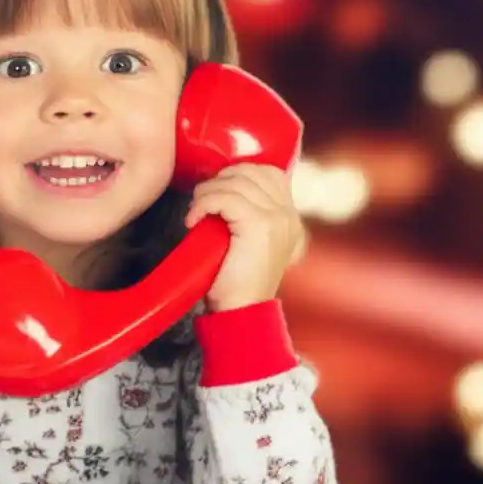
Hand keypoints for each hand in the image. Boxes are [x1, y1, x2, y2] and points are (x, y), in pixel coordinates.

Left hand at [184, 163, 302, 312]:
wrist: (242, 312)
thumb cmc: (235, 281)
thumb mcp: (247, 243)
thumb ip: (246, 216)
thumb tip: (220, 187)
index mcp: (290, 218)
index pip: (269, 173)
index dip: (236, 174)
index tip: (215, 192)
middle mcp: (288, 215)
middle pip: (251, 171)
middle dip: (219, 180)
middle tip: (202, 202)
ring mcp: (278, 219)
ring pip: (235, 182)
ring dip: (206, 193)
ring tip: (196, 213)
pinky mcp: (260, 225)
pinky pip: (225, 197)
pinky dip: (203, 204)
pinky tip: (193, 221)